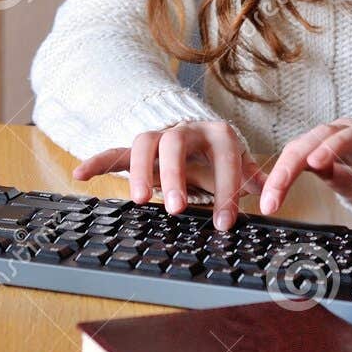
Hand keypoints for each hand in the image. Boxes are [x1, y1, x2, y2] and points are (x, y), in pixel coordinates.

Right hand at [71, 120, 268, 230]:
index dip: (225, 187)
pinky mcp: (136, 149)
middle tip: (176, 208)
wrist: (197, 134)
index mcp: (217, 133)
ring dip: (140, 171)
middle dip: (175, 175)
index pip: (224, 155)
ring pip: (144, 144)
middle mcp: (185, 130)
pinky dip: (97, 161)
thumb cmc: (220, 157)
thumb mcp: (241, 166)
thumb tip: (271, 193)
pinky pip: (114, 151)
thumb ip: (254, 178)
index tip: (224, 222)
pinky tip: (80, 174)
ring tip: (139, 200)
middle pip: (175, 143)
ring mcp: (158, 138)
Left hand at [258, 119, 351, 219]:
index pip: (300, 147)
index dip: (280, 172)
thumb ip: (313, 170)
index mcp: (332, 137)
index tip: (268, 201)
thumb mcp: (335, 176)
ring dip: (334, 146)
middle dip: (297, 159)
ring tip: (316, 163)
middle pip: (321, 135)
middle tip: (280, 184)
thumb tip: (279, 177)